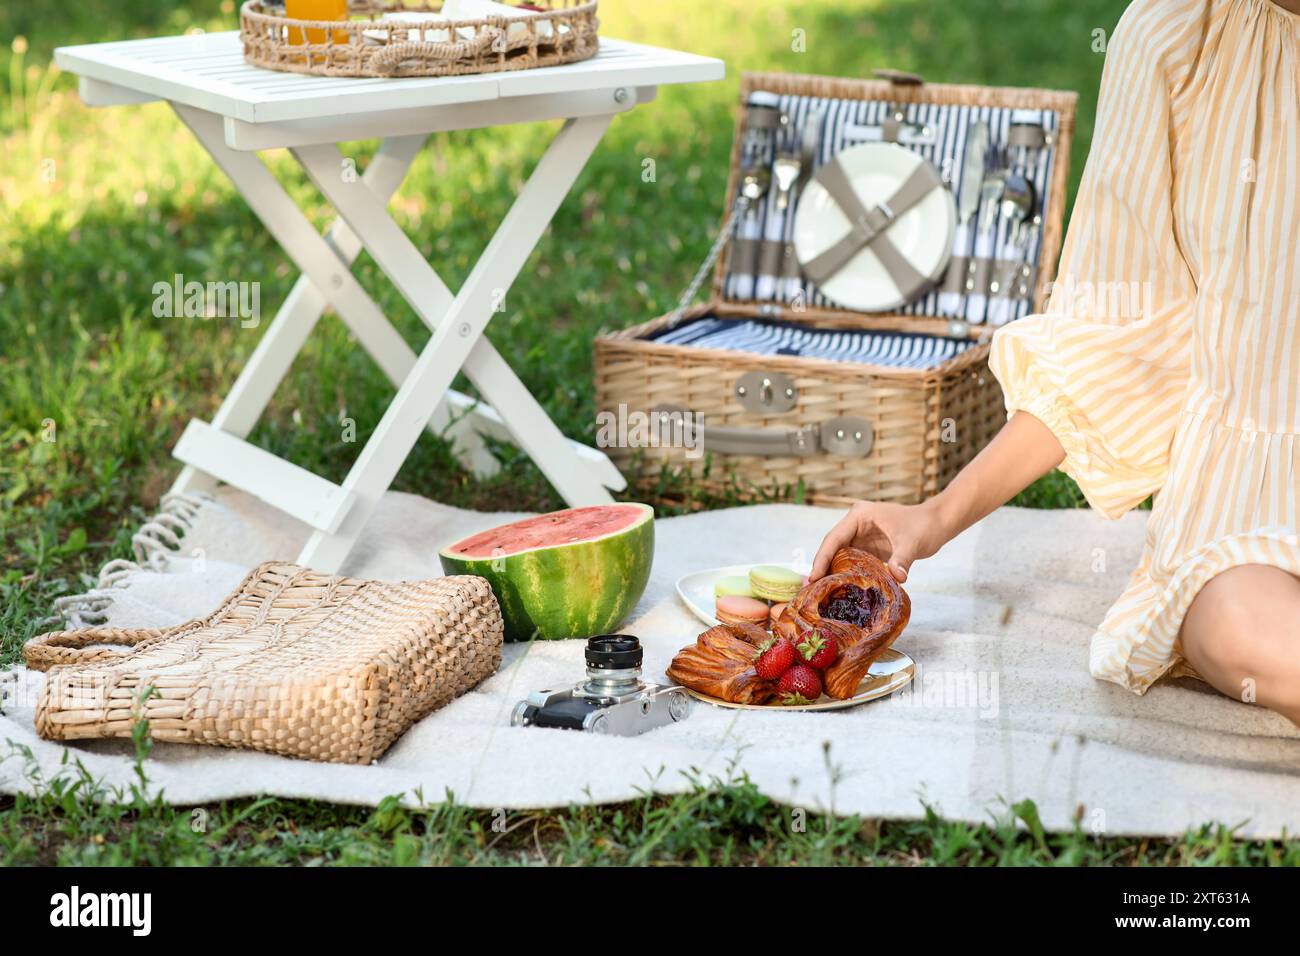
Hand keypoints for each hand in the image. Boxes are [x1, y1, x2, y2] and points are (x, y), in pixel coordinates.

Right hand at [809, 499, 946, 583]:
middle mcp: (855, 525)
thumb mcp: (913, 543)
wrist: (937, 523)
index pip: (834, 538)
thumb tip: (898, 578)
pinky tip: (840, 592)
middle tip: (810, 590)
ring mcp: (860, 537)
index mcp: (859, 516)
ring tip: (819, 595)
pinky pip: (851, 564)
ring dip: (831, 574)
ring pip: (839, 557)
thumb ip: (902, 559)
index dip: (822, 558)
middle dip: (821, 568)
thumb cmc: (924, 526)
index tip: (814, 577)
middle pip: (832, 548)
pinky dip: (846, 576)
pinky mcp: (867, 549)